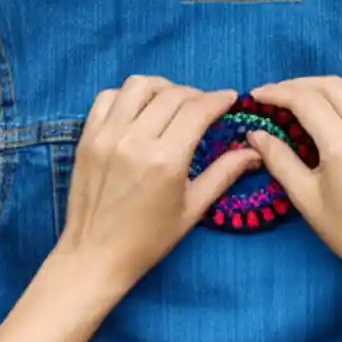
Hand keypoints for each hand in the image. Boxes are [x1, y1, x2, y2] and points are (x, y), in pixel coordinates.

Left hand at [57, 76, 259, 292]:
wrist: (94, 255)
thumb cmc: (148, 240)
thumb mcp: (193, 209)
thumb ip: (223, 174)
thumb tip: (254, 152)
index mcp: (165, 160)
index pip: (197, 110)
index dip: (218, 99)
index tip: (229, 98)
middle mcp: (135, 140)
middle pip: (172, 94)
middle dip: (195, 94)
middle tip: (204, 106)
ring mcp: (107, 136)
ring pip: (138, 85)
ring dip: (161, 87)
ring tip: (171, 101)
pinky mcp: (87, 137)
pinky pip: (107, 97)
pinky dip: (127, 95)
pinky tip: (139, 109)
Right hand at [248, 77, 341, 283]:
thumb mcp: (306, 198)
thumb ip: (279, 160)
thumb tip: (255, 134)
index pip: (305, 100)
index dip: (277, 92)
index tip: (257, 95)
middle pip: (330, 86)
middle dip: (298, 85)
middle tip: (277, 95)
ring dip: (327, 87)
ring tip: (306, 99)